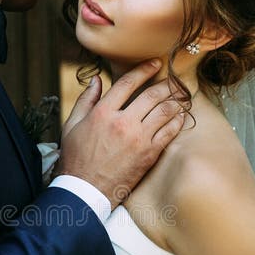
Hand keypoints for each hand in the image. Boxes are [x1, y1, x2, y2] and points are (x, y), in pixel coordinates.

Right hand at [59, 60, 184, 209]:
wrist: (85, 190)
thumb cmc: (76, 158)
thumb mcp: (72, 125)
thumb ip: (86, 99)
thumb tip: (97, 79)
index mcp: (103, 112)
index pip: (128, 82)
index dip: (144, 69)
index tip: (155, 63)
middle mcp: (122, 123)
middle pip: (151, 95)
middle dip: (166, 83)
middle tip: (174, 78)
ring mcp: (138, 139)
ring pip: (164, 111)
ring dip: (176, 100)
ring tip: (181, 94)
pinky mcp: (149, 154)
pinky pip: (169, 132)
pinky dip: (177, 121)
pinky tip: (181, 116)